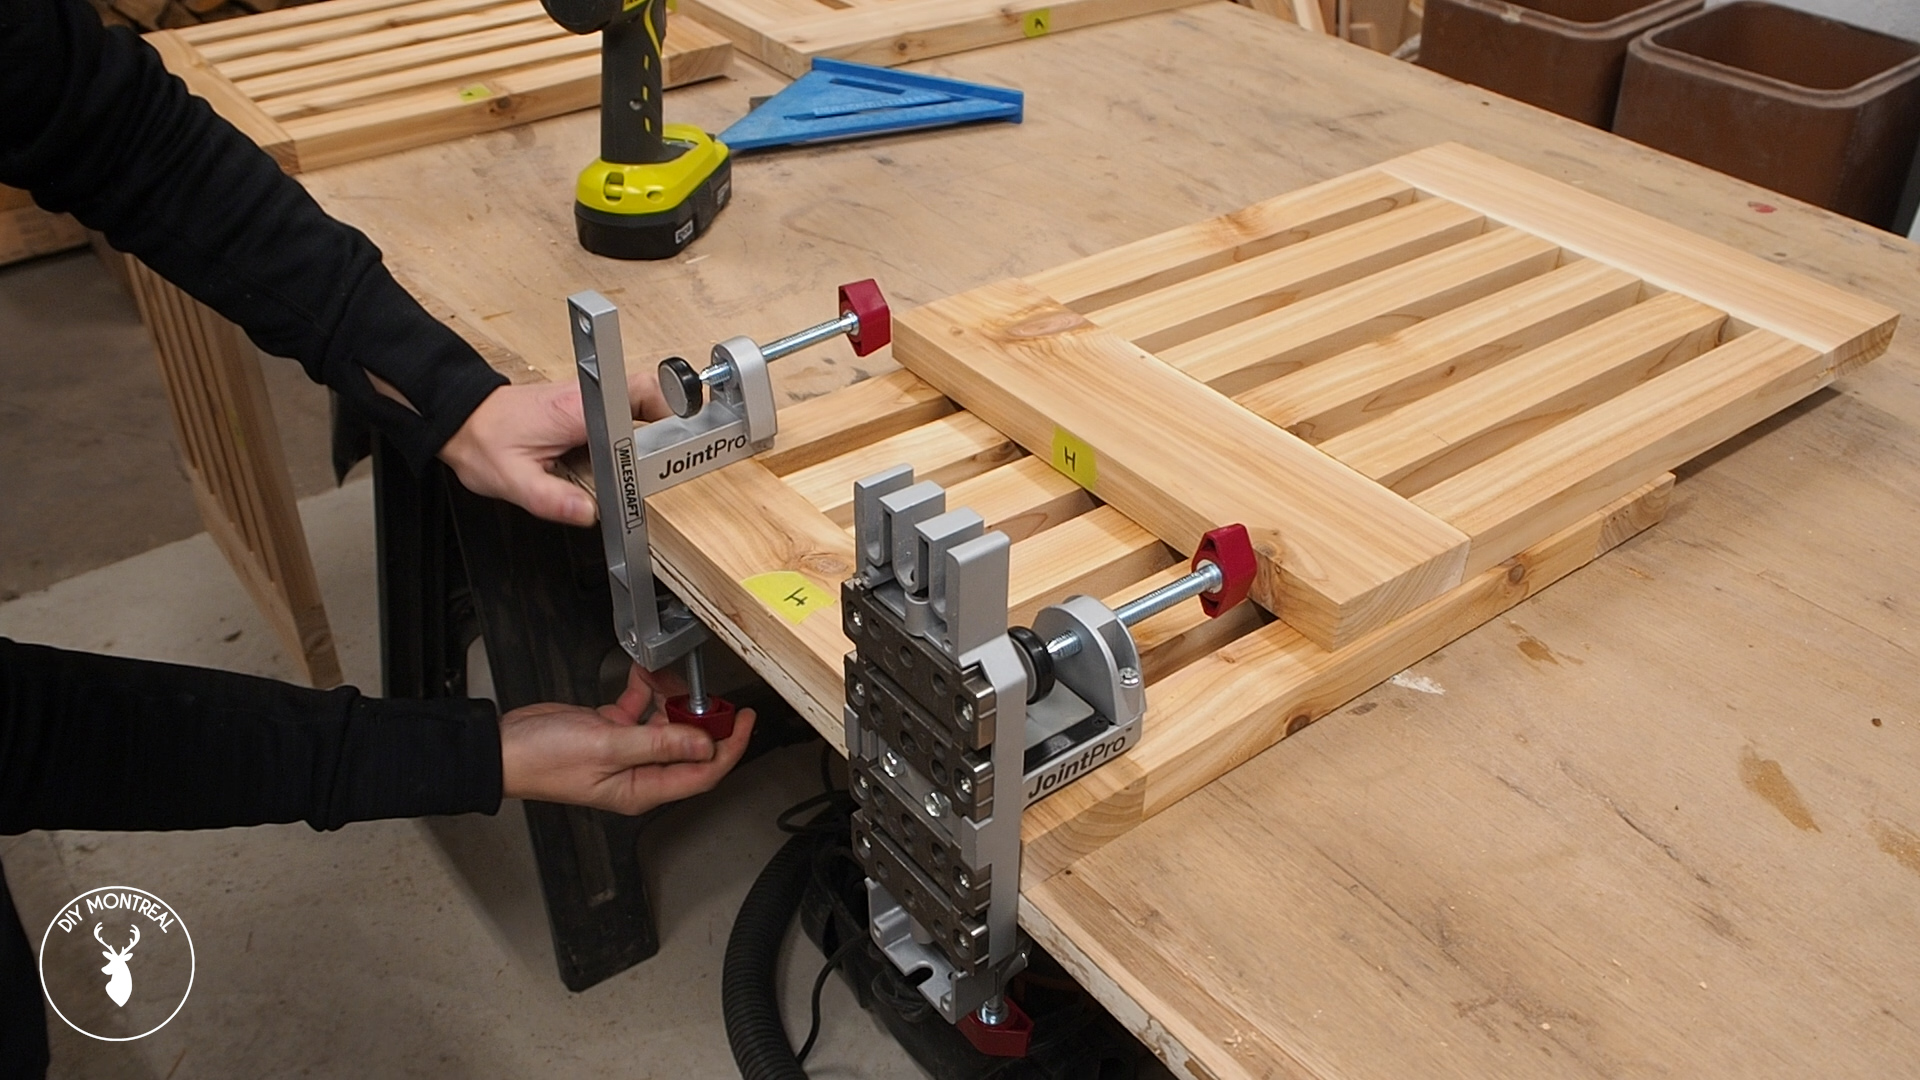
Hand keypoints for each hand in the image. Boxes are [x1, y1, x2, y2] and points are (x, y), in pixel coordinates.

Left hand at [439, 369, 671, 526]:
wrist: (459, 418)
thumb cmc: (481, 439)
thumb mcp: (512, 480)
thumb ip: (552, 500)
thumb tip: (588, 513)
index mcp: (575, 410)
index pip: (638, 395)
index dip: (667, 413)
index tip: (678, 440)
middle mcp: (583, 398)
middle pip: (648, 394)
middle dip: (669, 420)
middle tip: (673, 452)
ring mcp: (582, 399)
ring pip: (636, 401)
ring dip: (651, 425)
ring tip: (653, 458)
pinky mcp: (578, 407)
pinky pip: (617, 412)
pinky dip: (630, 430)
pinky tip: (623, 456)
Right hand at [499, 663, 754, 814]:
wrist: (501, 748)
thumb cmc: (543, 759)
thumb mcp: (608, 746)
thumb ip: (659, 744)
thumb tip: (704, 744)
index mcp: (644, 789)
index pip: (703, 772)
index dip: (729, 747)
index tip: (744, 719)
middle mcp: (639, 774)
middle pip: (688, 747)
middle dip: (698, 716)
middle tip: (702, 690)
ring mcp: (624, 753)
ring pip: (665, 725)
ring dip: (670, 699)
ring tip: (664, 676)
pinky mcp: (609, 732)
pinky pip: (639, 710)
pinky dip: (644, 691)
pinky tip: (641, 674)